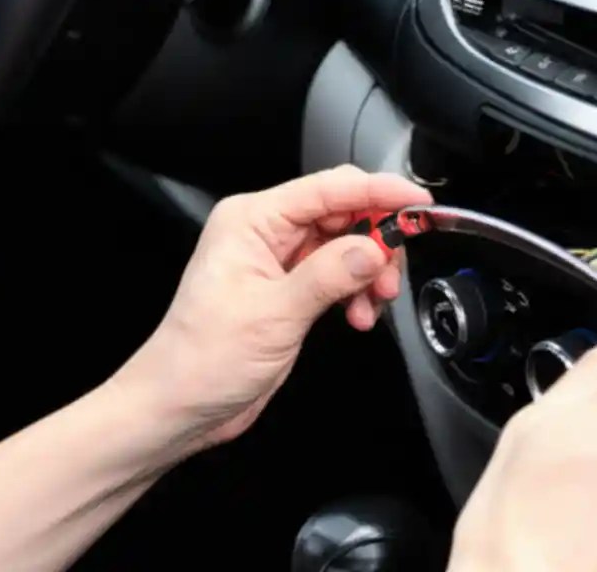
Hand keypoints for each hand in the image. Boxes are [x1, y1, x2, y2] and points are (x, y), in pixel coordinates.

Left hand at [112, 165, 431, 452]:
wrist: (179, 406)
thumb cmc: (201, 360)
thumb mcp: (273, 314)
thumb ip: (329, 275)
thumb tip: (373, 248)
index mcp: (252, 220)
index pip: (329, 189)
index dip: (379, 192)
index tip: (417, 203)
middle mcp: (266, 233)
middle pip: (344, 214)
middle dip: (378, 241)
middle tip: (393, 272)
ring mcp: (279, 262)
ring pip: (348, 246)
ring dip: (370, 272)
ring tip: (374, 303)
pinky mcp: (291, 290)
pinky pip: (339, 274)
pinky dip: (357, 292)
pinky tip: (358, 316)